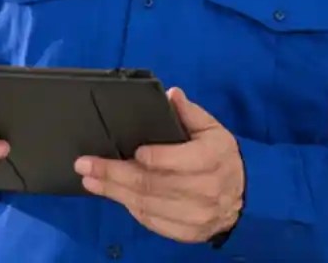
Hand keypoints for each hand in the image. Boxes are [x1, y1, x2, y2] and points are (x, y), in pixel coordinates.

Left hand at [75, 88, 243, 242]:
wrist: (242, 195)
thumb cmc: (219, 156)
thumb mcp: (211, 129)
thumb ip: (190, 112)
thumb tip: (172, 94)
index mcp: (212, 159)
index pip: (180, 160)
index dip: (155, 157)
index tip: (132, 151)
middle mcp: (206, 190)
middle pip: (153, 184)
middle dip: (114, 173)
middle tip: (86, 164)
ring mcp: (196, 215)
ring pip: (147, 204)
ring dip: (114, 191)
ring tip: (89, 179)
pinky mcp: (187, 232)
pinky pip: (152, 221)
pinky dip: (129, 207)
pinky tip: (112, 193)